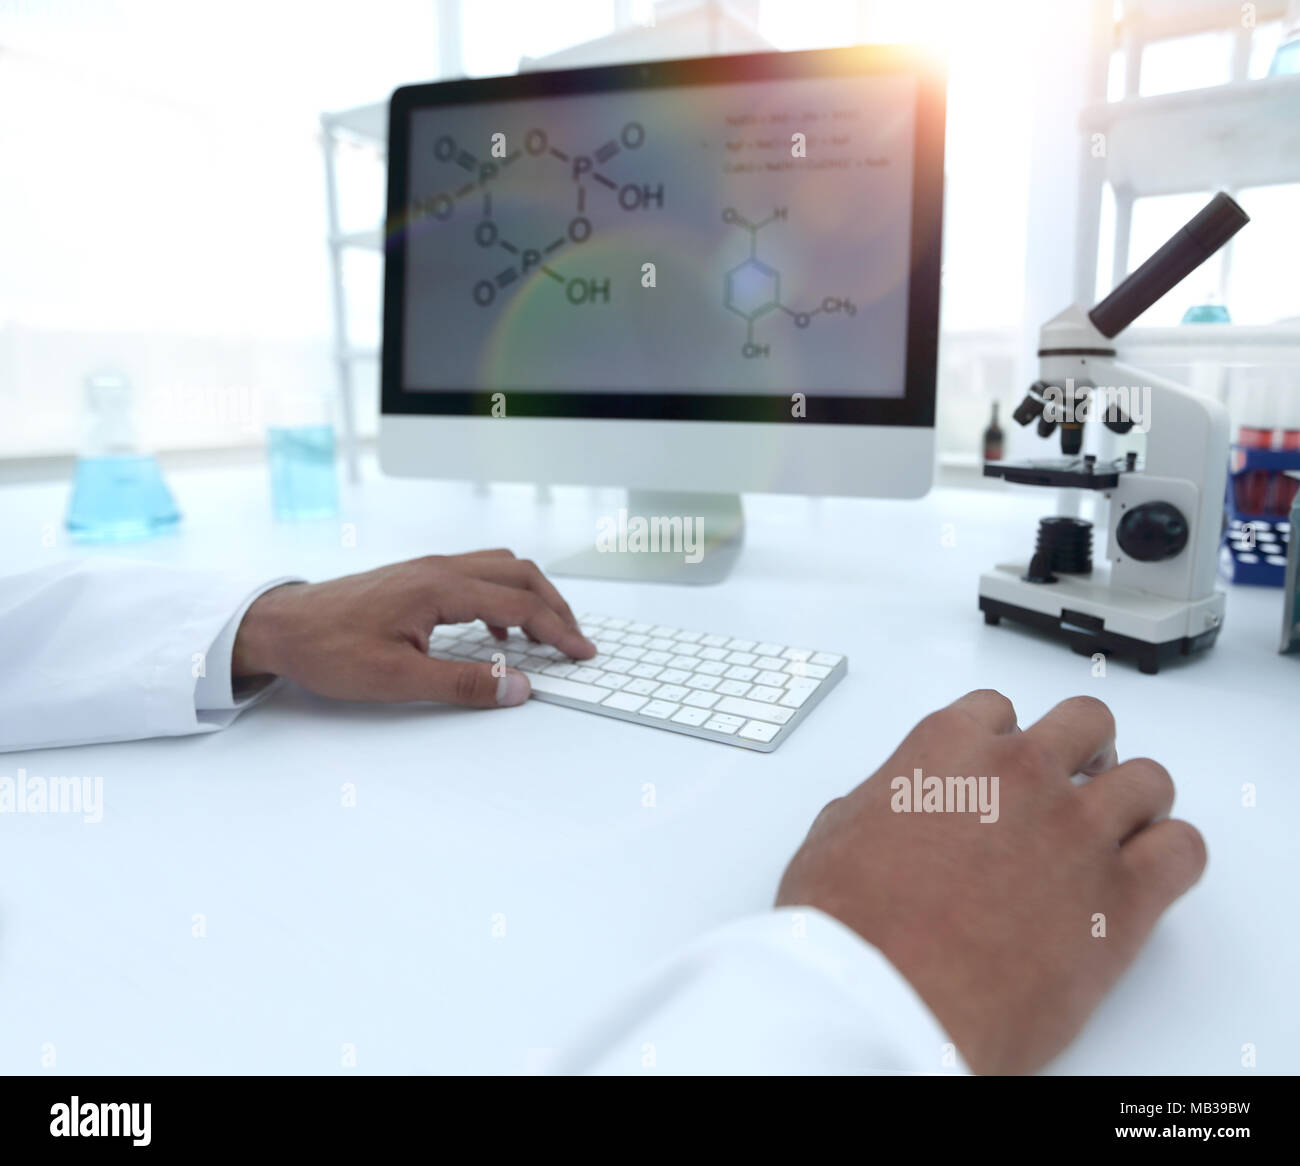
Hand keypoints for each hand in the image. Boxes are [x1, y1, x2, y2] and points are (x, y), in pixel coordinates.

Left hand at [232, 550, 594, 707]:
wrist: (279, 626)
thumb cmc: (326, 648)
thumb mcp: (397, 678)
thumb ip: (463, 683)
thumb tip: (517, 688)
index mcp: (440, 587)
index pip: (520, 603)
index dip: (558, 630)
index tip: (582, 652)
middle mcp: (439, 568)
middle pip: (520, 574)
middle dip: (556, 607)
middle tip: (575, 642)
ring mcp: (428, 569)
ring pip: (501, 569)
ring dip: (531, 598)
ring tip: (545, 635)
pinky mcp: (417, 578)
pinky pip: (478, 576)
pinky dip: (503, 599)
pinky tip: (497, 633)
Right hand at [775, 690, 1205, 1074]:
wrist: (885, 997)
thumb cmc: (849, 926)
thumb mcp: (832, 838)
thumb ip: (874, 805)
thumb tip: (878, 812)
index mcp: (947, 749)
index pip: (998, 709)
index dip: (1002, 741)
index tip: (1000, 767)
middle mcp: (1020, 773)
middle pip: (1085, 722)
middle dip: (1082, 752)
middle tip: (1071, 787)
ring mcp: (1078, 830)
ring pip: (1147, 778)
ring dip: (1133, 801)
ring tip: (1115, 833)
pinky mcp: (1122, 898)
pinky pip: (1183, 850)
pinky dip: (1171, 856)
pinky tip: (1146, 877)